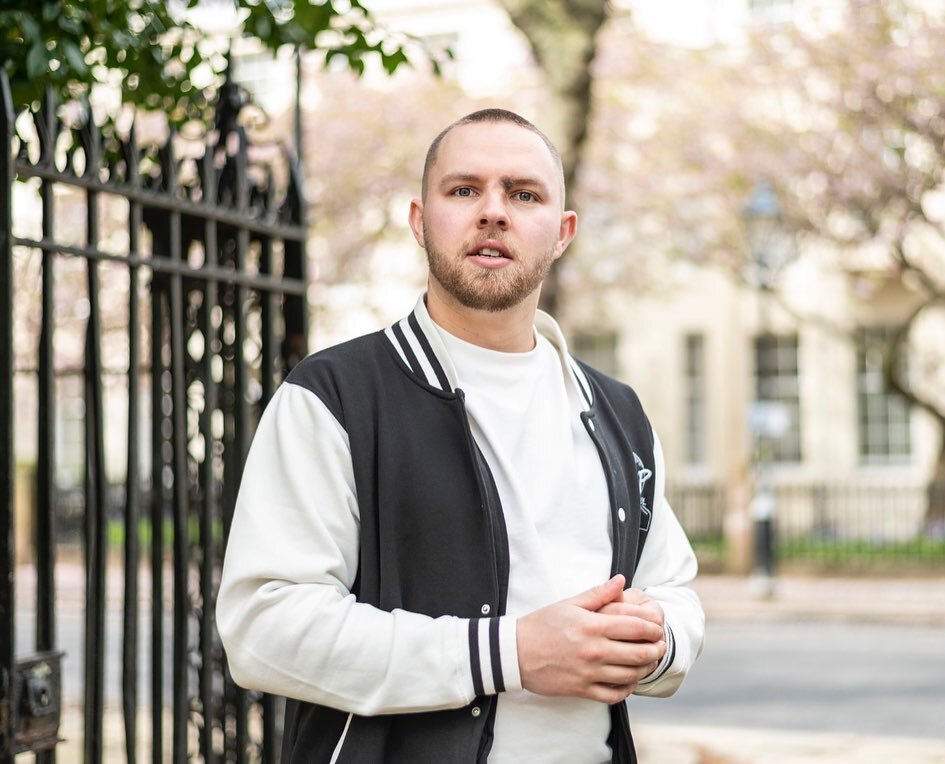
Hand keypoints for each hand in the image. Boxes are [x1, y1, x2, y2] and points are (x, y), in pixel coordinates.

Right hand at [516, 575, 666, 703]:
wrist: (515, 653)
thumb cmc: (542, 625)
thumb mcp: (569, 604)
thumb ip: (598, 594)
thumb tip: (621, 580)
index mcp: (592, 626)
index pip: (636, 628)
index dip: (653, 629)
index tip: (658, 628)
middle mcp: (594, 651)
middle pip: (639, 653)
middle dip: (656, 650)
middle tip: (660, 646)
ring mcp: (589, 673)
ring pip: (630, 676)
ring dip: (645, 669)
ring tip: (649, 662)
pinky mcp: (581, 690)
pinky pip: (613, 695)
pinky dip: (627, 689)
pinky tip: (629, 680)